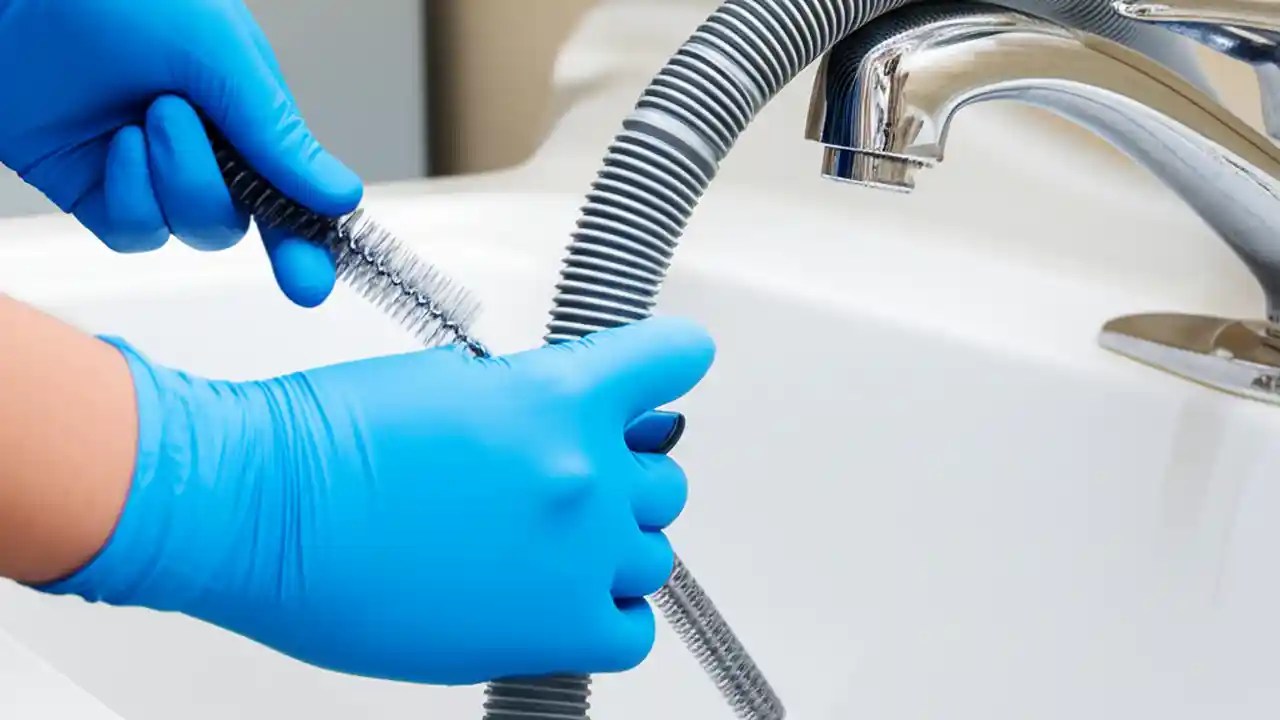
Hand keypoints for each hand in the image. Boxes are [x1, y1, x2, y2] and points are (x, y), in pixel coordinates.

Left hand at [0, 0, 361, 306]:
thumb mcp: (222, 54)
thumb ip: (278, 134)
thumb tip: (338, 195)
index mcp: (246, 116)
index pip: (291, 192)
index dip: (310, 240)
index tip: (317, 279)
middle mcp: (202, 151)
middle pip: (242, 222)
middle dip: (249, 214)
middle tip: (269, 227)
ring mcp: (148, 175)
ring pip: (192, 229)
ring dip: (181, 178)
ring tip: (153, 115)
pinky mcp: (95, 192)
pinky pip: (135, 231)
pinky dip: (133, 193)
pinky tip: (117, 143)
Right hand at [37, 318, 714, 684]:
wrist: (261, 506)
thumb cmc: (326, 441)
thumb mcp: (448, 385)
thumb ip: (531, 404)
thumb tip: (570, 425)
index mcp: (561, 395)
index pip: (674, 359)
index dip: (671, 366)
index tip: (667, 378)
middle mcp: (584, 473)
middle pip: (662, 482)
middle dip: (620, 481)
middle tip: (562, 491)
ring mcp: (575, 555)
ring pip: (652, 555)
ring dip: (610, 550)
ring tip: (545, 553)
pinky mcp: (549, 630)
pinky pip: (632, 633)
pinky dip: (607, 617)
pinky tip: (562, 602)